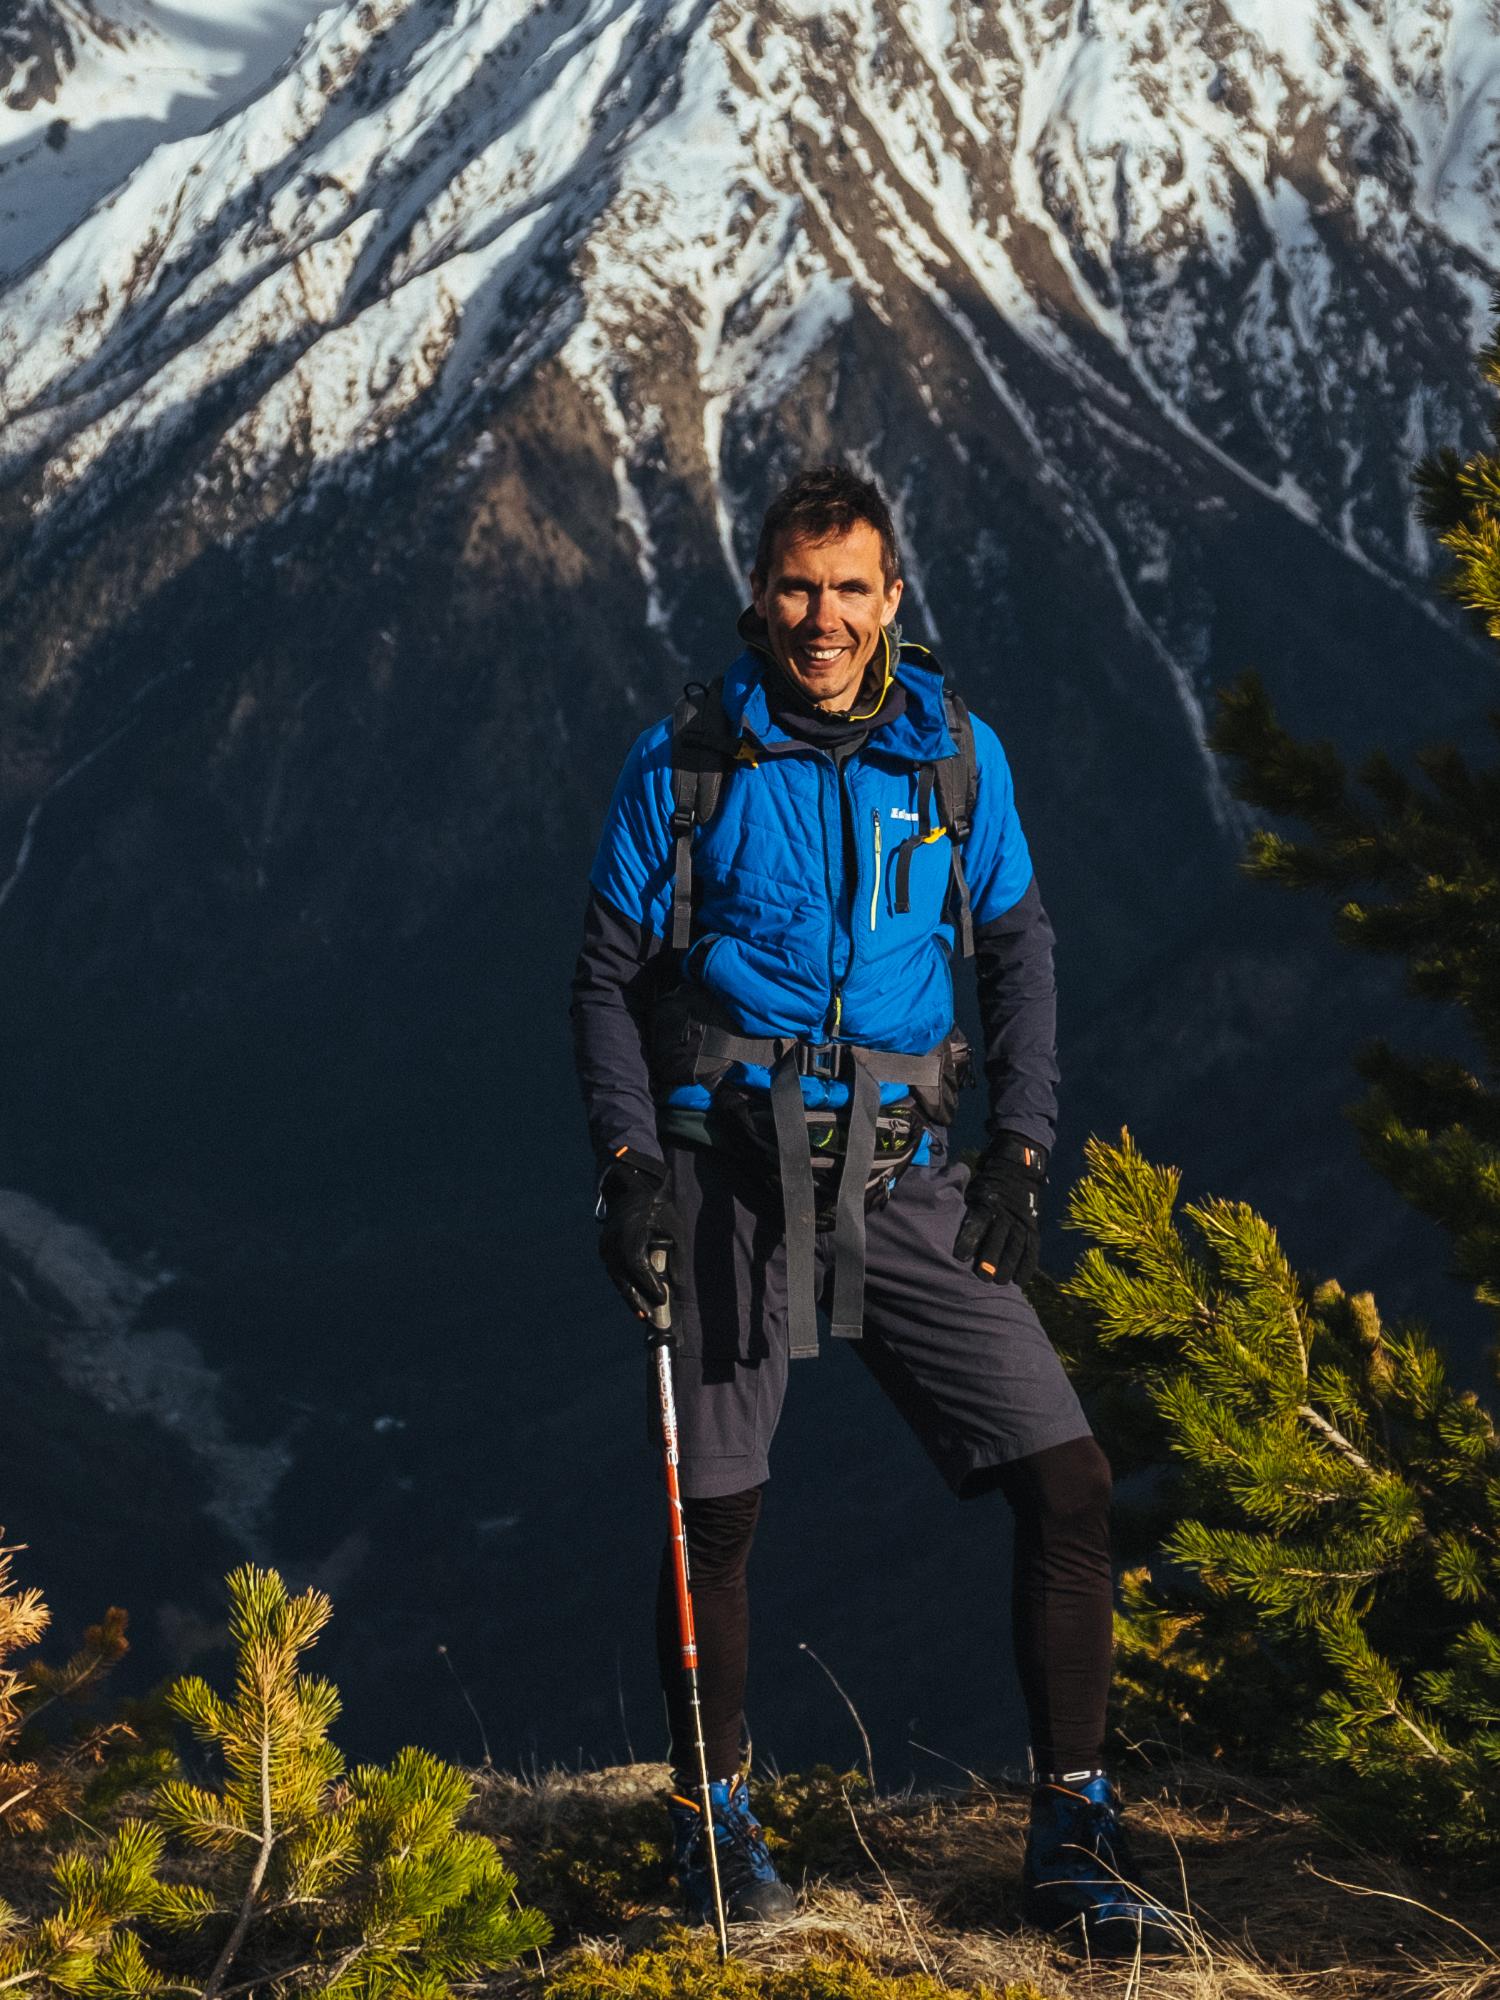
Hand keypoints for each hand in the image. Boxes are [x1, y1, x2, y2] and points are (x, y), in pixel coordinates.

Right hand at [597, 1150, 685, 1317]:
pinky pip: (615, 1272)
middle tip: (649, 1318)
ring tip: (643, 1314)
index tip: (663, 1298)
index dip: (649, 1284)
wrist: (629, 1193)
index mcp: (630, 1234)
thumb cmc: (656, 1210)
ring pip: (617, 1278)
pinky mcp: (604, 1250)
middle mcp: (613, 1242)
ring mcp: (605, 1247)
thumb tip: (678, 1284)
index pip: (637, 1265)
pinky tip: (636, 1298)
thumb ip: (676, 1256)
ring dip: (630, 1296)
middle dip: (636, 1299)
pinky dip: (625, 1285)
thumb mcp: (673, 1229)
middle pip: (623, 1278)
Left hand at [954, 1133, 1046, 1285]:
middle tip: (983, 1277)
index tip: (960, 1256)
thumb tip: (934, 1226)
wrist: (1016, 1170)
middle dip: (991, 1258)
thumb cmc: (985, 1188)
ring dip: (1009, 1265)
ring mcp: (1021, 1221)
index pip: (978, 1221)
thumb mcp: (972, 1192)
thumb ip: (960, 1209)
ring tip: (1001, 1283)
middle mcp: (1006, 1212)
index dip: (970, 1239)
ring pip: (1016, 1245)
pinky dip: (1026, 1266)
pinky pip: (1032, 1249)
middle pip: (999, 1237)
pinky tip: (1020, 1281)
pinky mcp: (1033, 1228)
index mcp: (987, 1202)